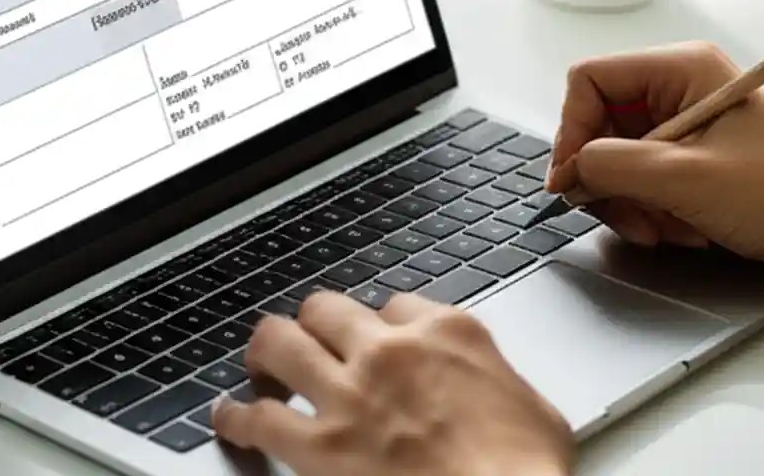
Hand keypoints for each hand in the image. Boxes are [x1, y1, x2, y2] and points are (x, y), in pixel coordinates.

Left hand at [211, 292, 574, 475]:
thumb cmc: (529, 472)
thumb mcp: (531, 406)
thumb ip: (493, 378)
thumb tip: (486, 390)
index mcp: (448, 332)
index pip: (398, 304)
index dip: (382, 325)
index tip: (379, 341)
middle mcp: (391, 351)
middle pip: (327, 308)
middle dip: (316, 324)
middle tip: (309, 340)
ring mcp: (351, 395)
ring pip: (281, 343)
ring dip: (267, 351)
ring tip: (261, 362)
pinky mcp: (322, 448)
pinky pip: (260, 418)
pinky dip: (238, 416)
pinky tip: (232, 417)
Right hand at [546, 41, 763, 272]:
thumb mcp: (685, 178)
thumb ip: (612, 165)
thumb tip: (567, 171)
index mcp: (681, 69)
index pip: (590, 81)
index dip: (572, 130)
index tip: (573, 179)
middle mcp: (677, 88)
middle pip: (598, 125)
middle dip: (605, 178)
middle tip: (623, 216)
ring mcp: (683, 124)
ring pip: (615, 159)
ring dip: (628, 202)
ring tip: (661, 229)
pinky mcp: (689, 157)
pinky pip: (640, 180)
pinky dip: (648, 210)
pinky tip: (679, 229)